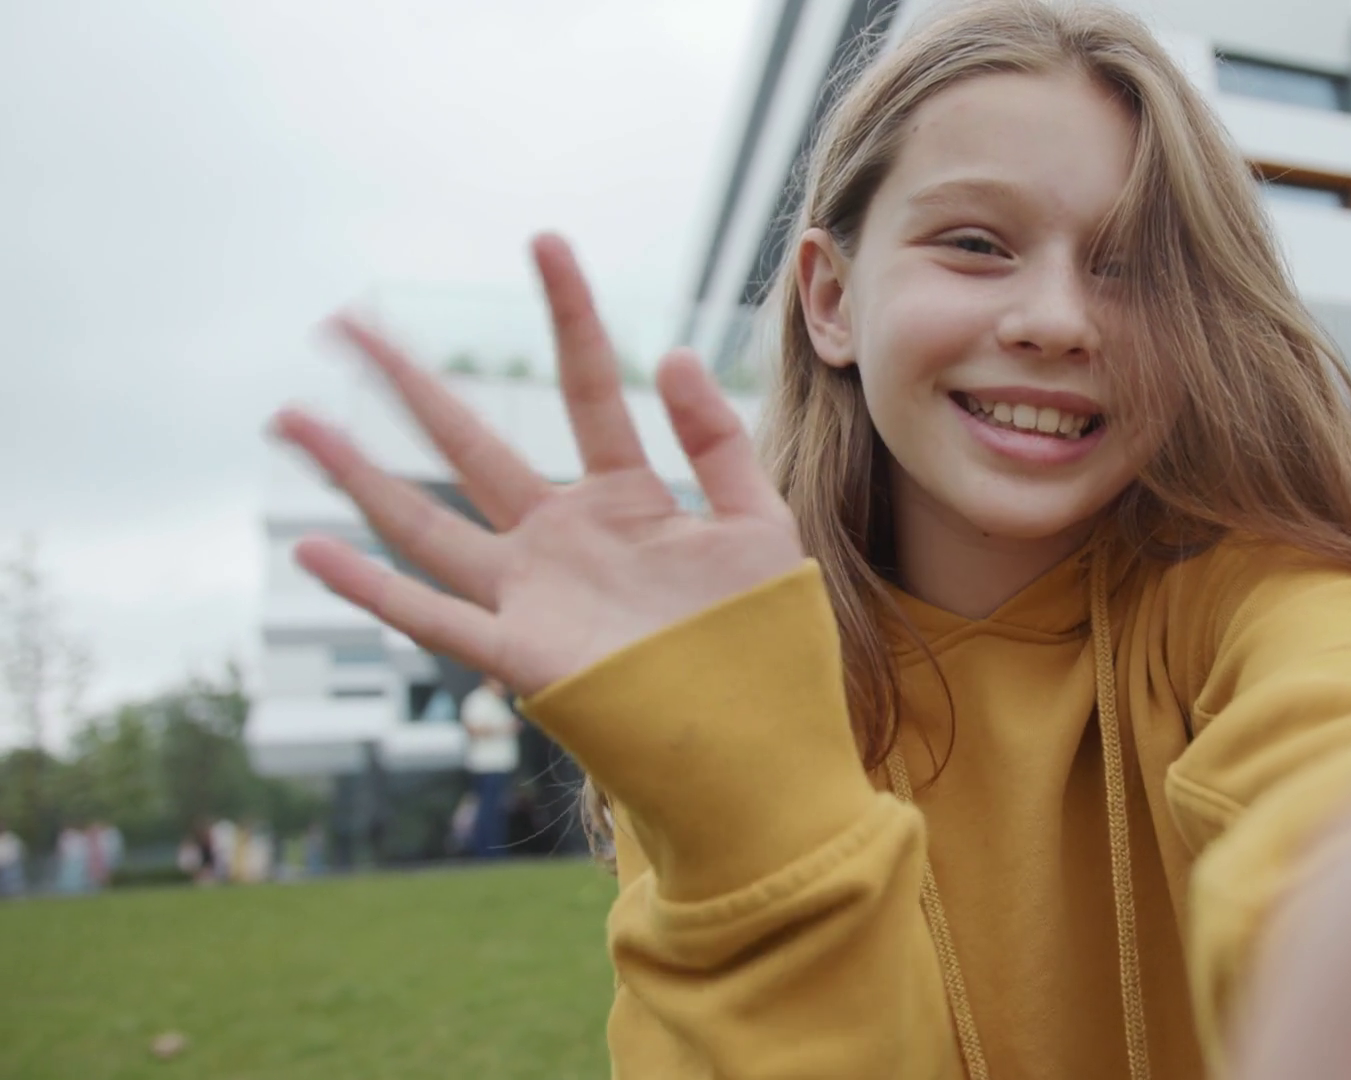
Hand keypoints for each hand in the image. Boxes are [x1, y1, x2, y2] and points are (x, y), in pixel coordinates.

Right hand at [272, 234, 803, 695]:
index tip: (546, 240)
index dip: (570, 315)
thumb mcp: (759, 525)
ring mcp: (534, 594)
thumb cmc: (767, 645)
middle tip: (345, 320)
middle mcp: (564, 540)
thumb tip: (670, 354)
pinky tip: (310, 551)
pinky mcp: (521, 656)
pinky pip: (433, 617)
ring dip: (356, 471)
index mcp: (627, 501)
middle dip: (409, 383)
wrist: (766, 748)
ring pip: (427, 522)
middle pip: (471, 444)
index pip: (587, 386)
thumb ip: (715, 443)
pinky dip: (369, 589)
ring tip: (290, 417)